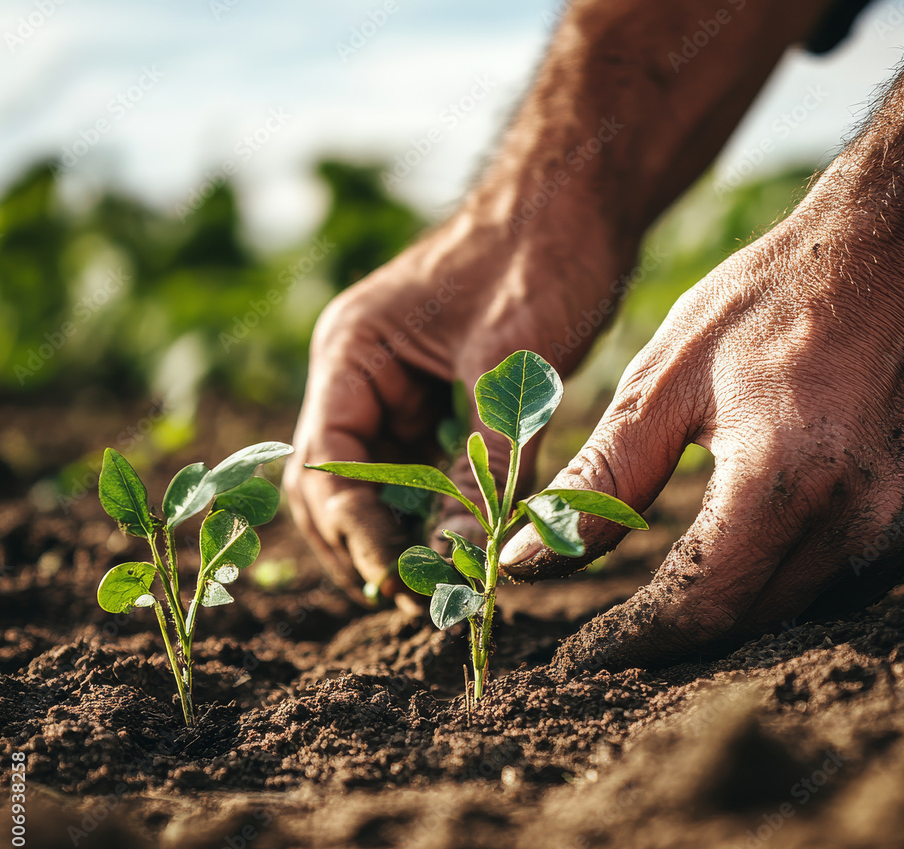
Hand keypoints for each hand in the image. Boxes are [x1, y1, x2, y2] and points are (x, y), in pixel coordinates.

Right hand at [284, 210, 613, 605]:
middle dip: (367, 544)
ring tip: (439, 583)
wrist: (579, 197)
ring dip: (400, 534)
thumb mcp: (512, 366)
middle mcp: (360, 373)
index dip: (356, 533)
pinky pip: (420, 468)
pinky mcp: (435, 395)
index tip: (402, 583)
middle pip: (333, 484)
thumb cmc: (542, 255)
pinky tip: (464, 541)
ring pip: (376, 483)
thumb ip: (486, 464)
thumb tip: (461, 558)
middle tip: (417, 597)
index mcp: (353, 353)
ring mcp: (396, 385)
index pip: (325, 466)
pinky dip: (436, 509)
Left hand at [501, 178, 903, 667]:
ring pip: (786, 620)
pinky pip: (831, 596)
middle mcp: (854, 518)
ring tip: (659, 611)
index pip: (698, 604)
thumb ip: (599, 481)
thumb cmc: (767, 304)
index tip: (580, 660)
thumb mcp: (664, 381)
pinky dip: (773, 595)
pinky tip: (735, 568)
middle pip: (742, 625)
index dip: (633, 644)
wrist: (891, 258)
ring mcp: (897, 531)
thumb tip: (530, 560)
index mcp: (782, 476)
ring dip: (721, 621)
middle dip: (669, 642)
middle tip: (609, 640)